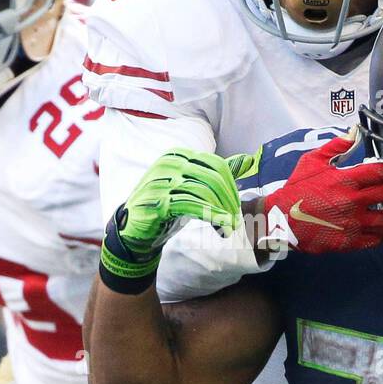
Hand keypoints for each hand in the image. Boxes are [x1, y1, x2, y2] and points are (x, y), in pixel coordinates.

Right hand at [100, 150, 242, 291]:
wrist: (135, 228)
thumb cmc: (166, 205)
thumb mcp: (192, 186)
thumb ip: (217, 173)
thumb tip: (247, 160)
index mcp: (179, 155)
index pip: (217, 165)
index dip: (232, 187)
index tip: (236, 206)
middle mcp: (170, 163)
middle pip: (212, 178)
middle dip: (229, 201)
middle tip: (235, 220)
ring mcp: (162, 181)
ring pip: (203, 192)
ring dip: (222, 212)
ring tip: (229, 228)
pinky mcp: (158, 201)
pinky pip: (191, 205)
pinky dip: (211, 216)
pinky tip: (221, 226)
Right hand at [261, 136, 382, 254]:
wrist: (281, 219)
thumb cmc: (297, 190)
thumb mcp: (312, 161)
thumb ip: (336, 146)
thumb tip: (354, 132)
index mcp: (347, 179)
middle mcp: (354, 201)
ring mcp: (353, 223)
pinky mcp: (349, 242)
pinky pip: (376, 239)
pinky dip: (379, 234)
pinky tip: (374, 229)